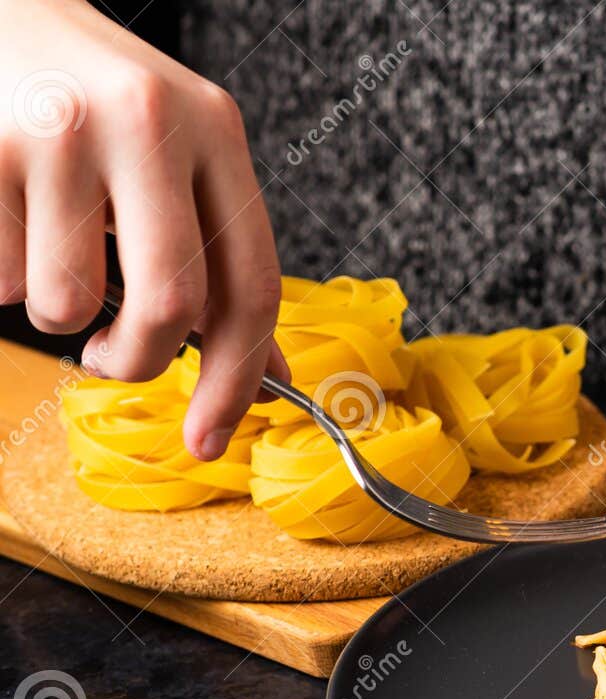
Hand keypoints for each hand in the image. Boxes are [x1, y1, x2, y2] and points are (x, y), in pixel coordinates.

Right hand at [0, 0, 283, 459]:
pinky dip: (3, 272)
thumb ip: (223, 261)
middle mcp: (150, 123)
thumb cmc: (100, 106)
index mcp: (217, 131)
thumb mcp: (184, 162)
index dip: (239, 379)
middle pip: (172, 307)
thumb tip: (268, 375)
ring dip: (59, 313)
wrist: (1, 11)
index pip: (253, 285)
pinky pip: (0, 277)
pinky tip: (11, 215)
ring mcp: (62, 129)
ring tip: (50, 254)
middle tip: (114, 358)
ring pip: (71, 303)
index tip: (212, 437)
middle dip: (141, 361)